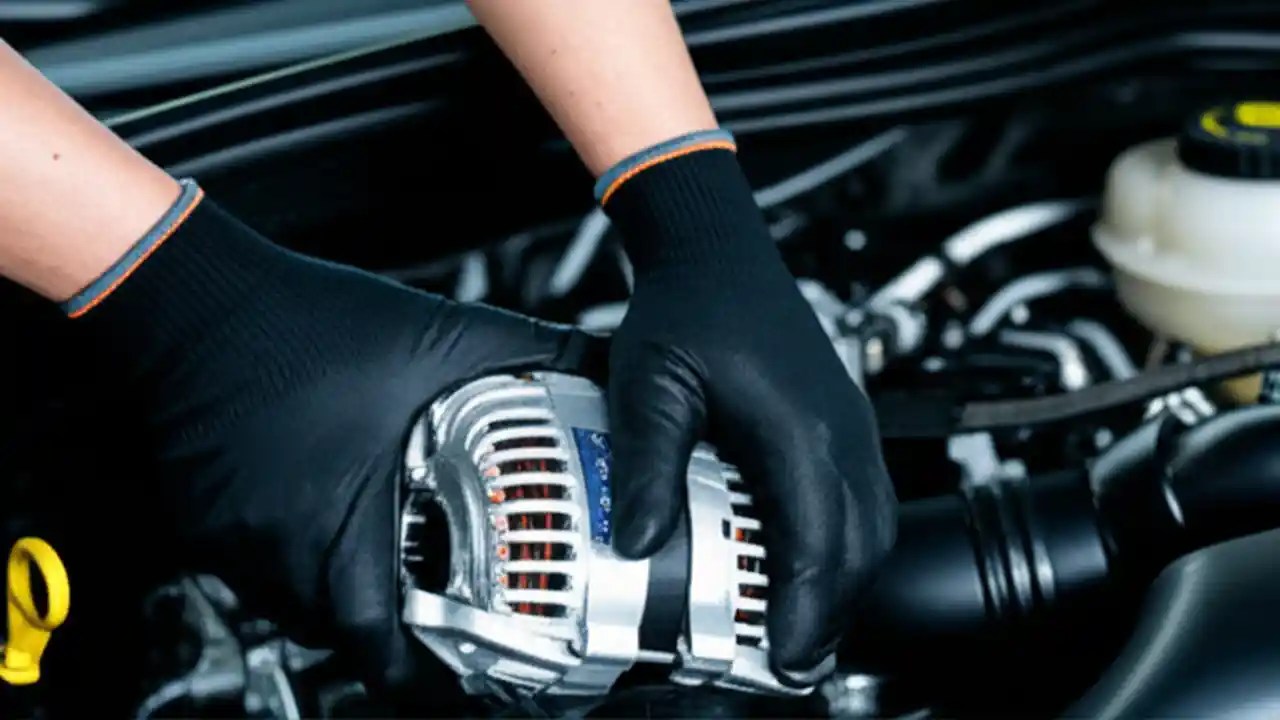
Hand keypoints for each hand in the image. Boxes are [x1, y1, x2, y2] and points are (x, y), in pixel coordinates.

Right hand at [76, 200, 600, 699]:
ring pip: (301, 605)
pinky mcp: (206, 523)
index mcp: (337, 524)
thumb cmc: (299, 322)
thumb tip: (595, 365)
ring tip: (397, 565)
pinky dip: (307, 558)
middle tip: (448, 613)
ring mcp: (233, 541)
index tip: (471, 674)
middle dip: (401, 630)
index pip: (383, 652)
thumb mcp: (437, 334)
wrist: (198, 297)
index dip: (434, 677)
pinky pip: (262, 569)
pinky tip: (337, 516)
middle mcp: (276, 549)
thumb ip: (528, 353)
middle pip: (346, 633)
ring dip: (352, 593)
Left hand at [606, 173, 897, 684]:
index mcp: (799, 432)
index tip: (787, 661)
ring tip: (799, 626)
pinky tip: (804, 562)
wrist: (717, 252)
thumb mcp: (650, 386)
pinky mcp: (843, 424)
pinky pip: (861, 500)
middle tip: (790, 662)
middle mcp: (840, 434)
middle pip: (860, 549)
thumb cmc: (689, 307)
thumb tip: (641, 543)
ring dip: (841, 583)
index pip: (818, 546)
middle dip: (831, 614)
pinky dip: (841, 546)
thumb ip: (648, 465)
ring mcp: (850, 427)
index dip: (805, 614)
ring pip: (870, 528)